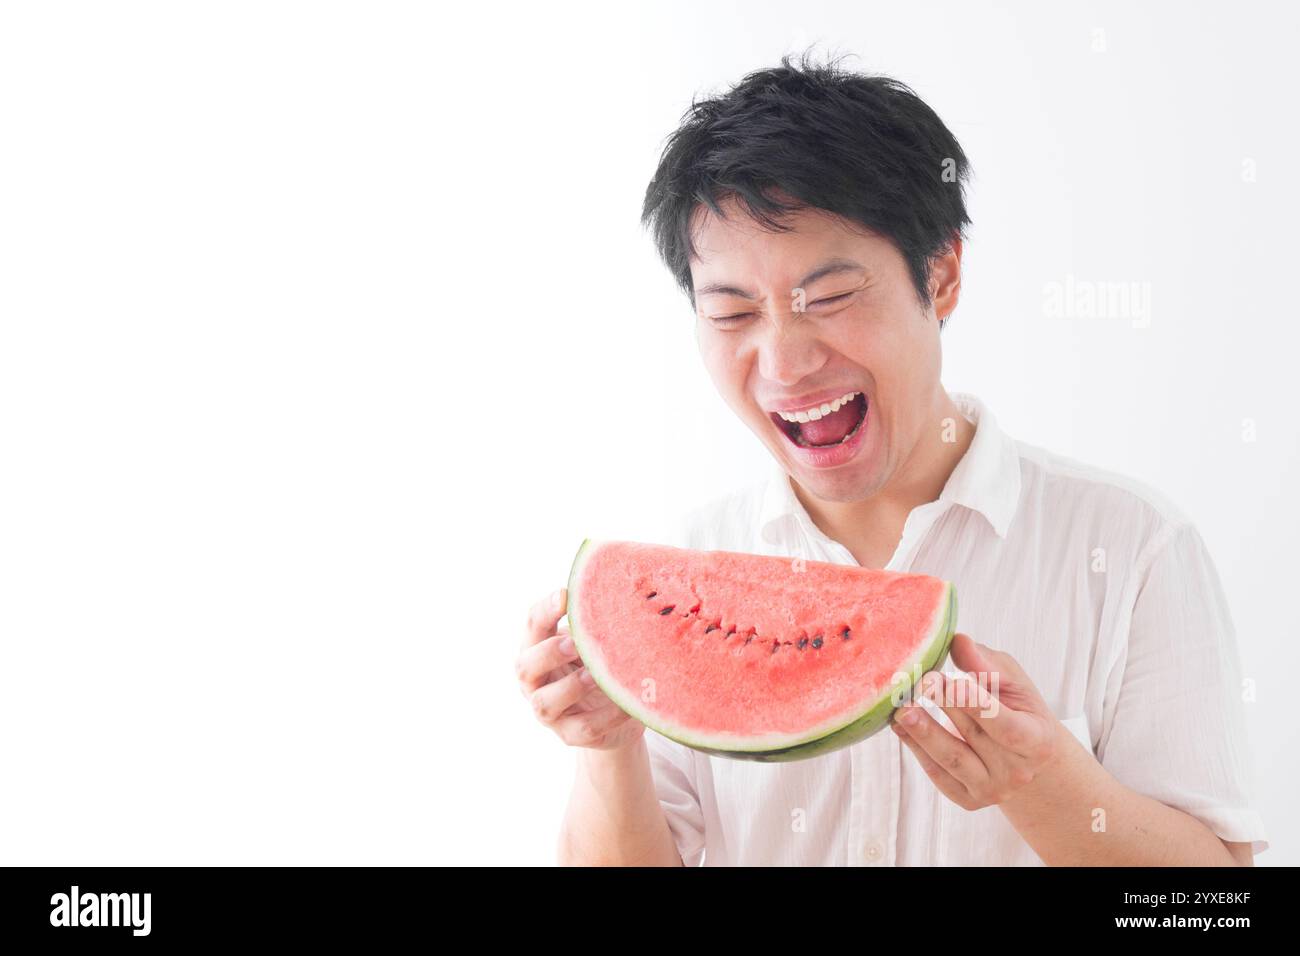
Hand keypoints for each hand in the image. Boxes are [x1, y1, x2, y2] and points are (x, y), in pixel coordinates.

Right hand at [516, 588, 644, 750]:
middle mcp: (536, 683)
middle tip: (574, 642)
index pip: (532, 625)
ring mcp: (550, 713)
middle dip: (548, 653)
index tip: (564, 594)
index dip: (545, 610)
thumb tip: (619, 591)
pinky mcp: (572, 735)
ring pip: (544, 703)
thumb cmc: (600, 667)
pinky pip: (584, 727)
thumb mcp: (594, 643)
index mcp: (538, 650)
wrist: (616, 717)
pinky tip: (625, 702)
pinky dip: (606, 715)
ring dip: (570, 687)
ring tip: (595, 675)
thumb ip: (594, 624)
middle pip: (525, 667)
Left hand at [890, 633, 1076, 809]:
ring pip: (952, 760)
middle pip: (974, 736)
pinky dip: (917, 749)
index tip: (950, 681)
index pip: (1006, 726)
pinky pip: (939, 775)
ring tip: (902, 708)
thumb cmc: (1017, 708)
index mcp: (1038, 740)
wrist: (1024, 757)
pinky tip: (900, 727)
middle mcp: (1018, 771)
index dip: (977, 705)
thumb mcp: (1013, 682)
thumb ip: (987, 664)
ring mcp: (993, 790)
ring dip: (924, 733)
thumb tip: (958, 641)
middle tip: (919, 680)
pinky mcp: (968, 799)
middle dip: (944, 706)